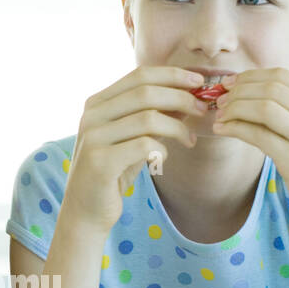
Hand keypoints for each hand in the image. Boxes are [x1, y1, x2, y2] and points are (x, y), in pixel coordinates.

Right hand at [63, 66, 207, 233]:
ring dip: (177, 127)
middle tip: (202, 110)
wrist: (86, 212)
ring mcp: (93, 138)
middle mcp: (91, 116)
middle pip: (146, 92)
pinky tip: (164, 160)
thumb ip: (152, 116)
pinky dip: (163, 150)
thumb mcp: (132, 138)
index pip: (139, 75)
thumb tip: (186, 94)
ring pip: (148, 118)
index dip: (172, 75)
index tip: (199, 81)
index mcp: (97, 103)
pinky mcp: (101, 162)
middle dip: (181, 97)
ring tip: (190, 140)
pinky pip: (145, 145)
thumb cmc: (113, 174)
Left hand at [211, 67, 288, 243]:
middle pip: (273, 88)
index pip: (284, 77)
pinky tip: (222, 130)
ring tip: (219, 115)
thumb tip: (249, 95)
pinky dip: (236, 129)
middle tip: (220, 100)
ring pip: (265, 108)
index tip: (230, 84)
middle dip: (240, 91)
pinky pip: (259, 135)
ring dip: (236, 108)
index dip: (251, 77)